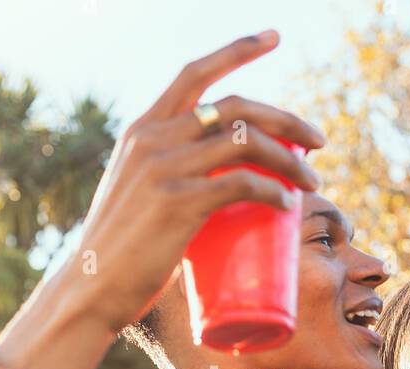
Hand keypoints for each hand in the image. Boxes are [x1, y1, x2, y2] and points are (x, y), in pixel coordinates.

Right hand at [56, 30, 323, 333]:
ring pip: (246, 142)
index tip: (274, 37)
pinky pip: (242, 184)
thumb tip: (218, 185)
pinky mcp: (178, 203)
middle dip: (287, 119)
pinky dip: (273, 192)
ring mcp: (164, 168)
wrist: (90, 289)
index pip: (195, 74)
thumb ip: (168, 176)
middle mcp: (151, 139)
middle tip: (319, 141)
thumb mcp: (137, 194)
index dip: (238, 49)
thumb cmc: (120, 253)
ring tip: (312, 183)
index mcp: (141, 130)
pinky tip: (287, 205)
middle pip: (237, 107)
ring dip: (290, 159)